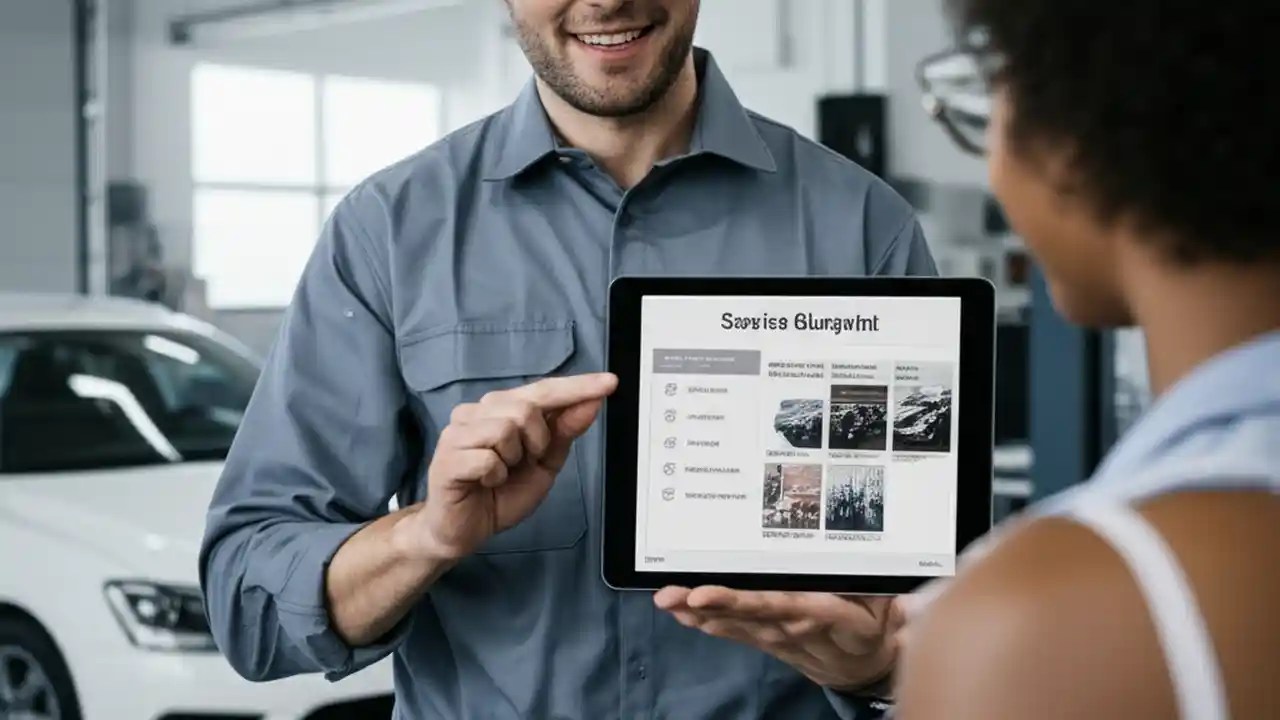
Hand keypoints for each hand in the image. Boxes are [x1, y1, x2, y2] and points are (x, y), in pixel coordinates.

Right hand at [399, 372, 616, 560]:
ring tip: (500, 473)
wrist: (463, 530)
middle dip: (536, 442)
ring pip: (506, 429)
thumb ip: (564, 432)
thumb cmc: (500, 493)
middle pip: (527, 408)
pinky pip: (488, 458)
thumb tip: (591, 403)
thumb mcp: (544, 464)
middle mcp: (477, 411)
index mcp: (502, 408)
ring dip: (513, 460)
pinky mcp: (447, 456)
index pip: (544, 390)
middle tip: (520, 464)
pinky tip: (485, 482)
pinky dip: (495, 476)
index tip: (610, 383)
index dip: (578, 386)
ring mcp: (458, 432)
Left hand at [655, 586, 905, 693]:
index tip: (704, 595)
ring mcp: (777, 636)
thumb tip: (896, 599)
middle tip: (675, 595)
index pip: (778, 606)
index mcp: (824, 613)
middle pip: (746, 614)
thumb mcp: (883, 603)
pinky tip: (680, 613)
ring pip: (735, 624)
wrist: (864, 665)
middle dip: (707, 604)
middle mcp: (794, 627)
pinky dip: (706, 622)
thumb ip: (877, 594)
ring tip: (668, 600)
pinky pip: (735, 632)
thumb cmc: (872, 619)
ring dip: (699, 613)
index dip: (740, 602)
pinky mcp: (767, 640)